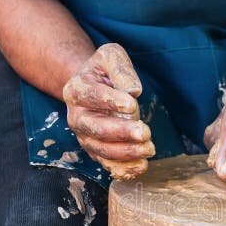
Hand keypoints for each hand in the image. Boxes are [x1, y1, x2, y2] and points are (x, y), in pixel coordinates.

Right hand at [63, 43, 154, 178]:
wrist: (93, 87)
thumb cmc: (104, 71)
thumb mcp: (110, 56)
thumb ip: (120, 68)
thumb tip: (133, 90)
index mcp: (75, 90)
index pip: (91, 96)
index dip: (110, 101)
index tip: (132, 104)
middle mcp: (76, 117)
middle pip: (95, 128)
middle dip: (120, 132)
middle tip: (145, 131)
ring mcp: (85, 136)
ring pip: (101, 150)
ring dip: (126, 152)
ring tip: (149, 148)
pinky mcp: (97, 151)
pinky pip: (107, 164)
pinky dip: (124, 169)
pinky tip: (143, 165)